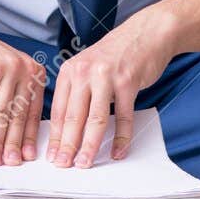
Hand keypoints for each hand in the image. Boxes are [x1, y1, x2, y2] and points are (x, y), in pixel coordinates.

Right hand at [0, 14, 47, 166]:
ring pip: (1, 114)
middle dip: (12, 144)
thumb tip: (12, 138)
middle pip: (19, 115)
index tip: (25, 156)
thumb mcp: (0, 82)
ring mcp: (9, 69)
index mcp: (34, 72)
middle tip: (8, 163)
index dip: (28, 137)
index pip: (34, 111)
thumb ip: (9, 104)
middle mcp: (26, 69)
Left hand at [48, 10, 177, 167]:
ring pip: (95, 119)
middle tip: (64, 165)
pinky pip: (123, 117)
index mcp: (70, 71)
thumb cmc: (115, 54)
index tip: (53, 155)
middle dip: (67, 145)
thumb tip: (66, 129)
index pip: (58, 110)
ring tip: (85, 163)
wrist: (146, 33)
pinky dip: (121, 137)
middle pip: (73, 117)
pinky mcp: (128, 82)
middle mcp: (84, 72)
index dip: (55, 136)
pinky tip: (118, 151)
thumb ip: (76, 93)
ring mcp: (106, 77)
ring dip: (90, 145)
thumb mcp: (87, 67)